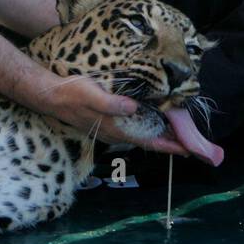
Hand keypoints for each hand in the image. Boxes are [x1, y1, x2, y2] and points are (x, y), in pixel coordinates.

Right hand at [35, 75, 191, 156]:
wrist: (51, 97)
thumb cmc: (72, 93)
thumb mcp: (90, 94)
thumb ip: (110, 103)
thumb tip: (131, 108)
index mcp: (116, 128)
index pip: (148, 141)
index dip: (168, 145)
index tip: (188, 149)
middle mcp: (116, 133)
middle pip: (148, 142)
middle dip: (169, 144)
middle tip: (192, 145)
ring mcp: (111, 130)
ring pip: (141, 138)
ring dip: (160, 138)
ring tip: (178, 136)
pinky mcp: (107, 124)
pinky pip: (133, 131)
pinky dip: (147, 131)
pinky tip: (153, 124)